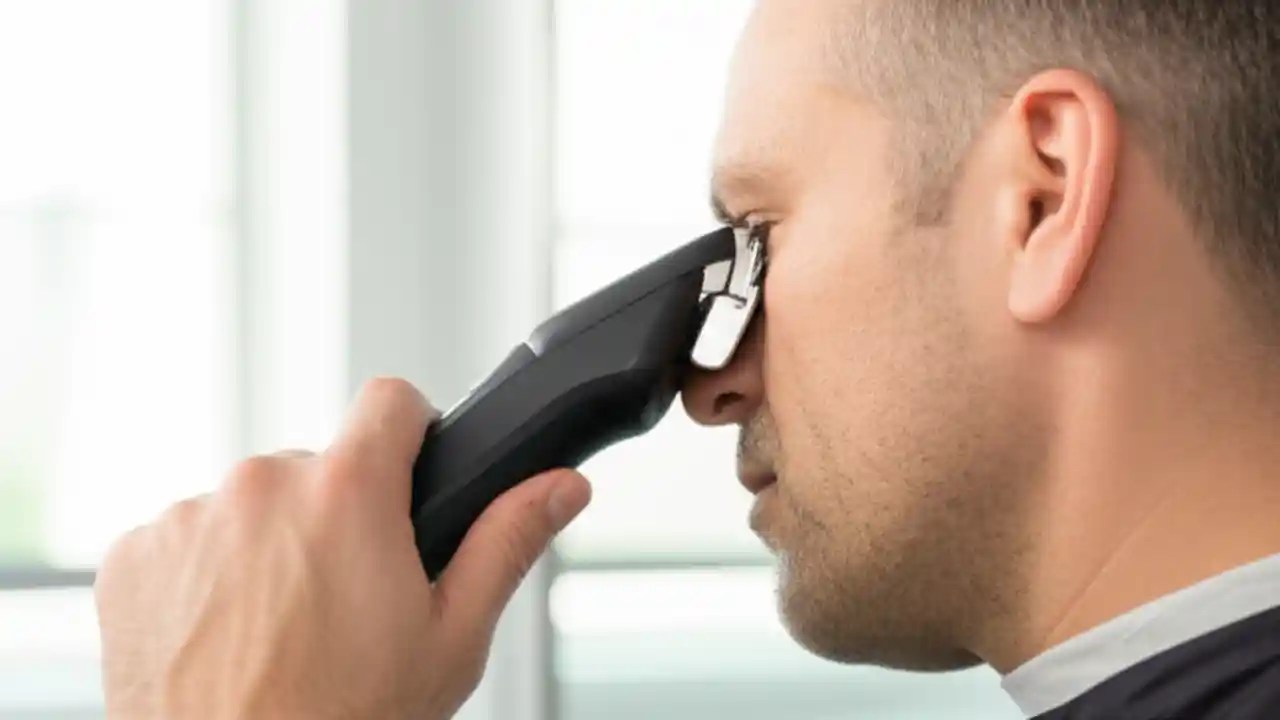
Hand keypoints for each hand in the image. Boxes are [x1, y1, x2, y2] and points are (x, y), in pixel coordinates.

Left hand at [94, 378, 591, 719]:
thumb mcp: (451, 637)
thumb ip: (508, 541)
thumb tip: (560, 485)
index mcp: (347, 493)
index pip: (390, 400)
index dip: (410, 434)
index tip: (407, 474)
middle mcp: (260, 487)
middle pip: (319, 465)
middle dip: (337, 514)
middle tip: (348, 595)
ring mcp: (188, 519)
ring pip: (251, 503)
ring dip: (269, 544)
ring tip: (285, 626)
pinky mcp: (133, 556)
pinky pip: (187, 537)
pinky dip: (209, 574)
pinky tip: (231, 634)